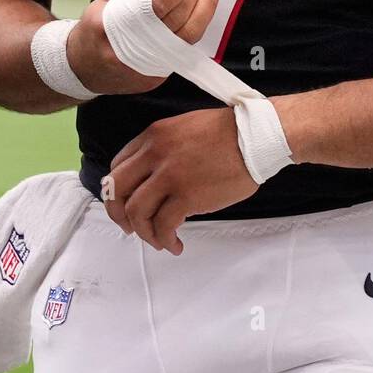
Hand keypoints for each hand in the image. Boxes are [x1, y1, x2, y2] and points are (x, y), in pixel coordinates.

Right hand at [66, 0, 220, 95]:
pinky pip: (186, 46)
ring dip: (204, 6)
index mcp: (116, 28)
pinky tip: (202, 6)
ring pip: (190, 36)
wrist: (82, 70)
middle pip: (179, 21)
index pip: (157, 6)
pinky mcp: (160, 77)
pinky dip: (197, 23)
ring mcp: (149, 68)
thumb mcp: (107, 5)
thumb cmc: (94, 31)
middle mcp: (134, 52)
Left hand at [103, 107, 259, 253]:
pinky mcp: (187, 196)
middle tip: (129, 227)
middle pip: (117, 190)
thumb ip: (162, 148)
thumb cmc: (228, 133)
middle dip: (118, 214)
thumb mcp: (183, 128)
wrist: (254, 136)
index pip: (118, 166)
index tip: (126, 203)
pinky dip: (165, 240)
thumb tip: (152, 178)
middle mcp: (155, 154)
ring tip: (158, 240)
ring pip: (136, 212)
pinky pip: (163, 226)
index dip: (119, 190)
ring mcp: (169, 176)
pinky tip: (174, 243)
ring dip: (143, 232)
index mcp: (154, 136)